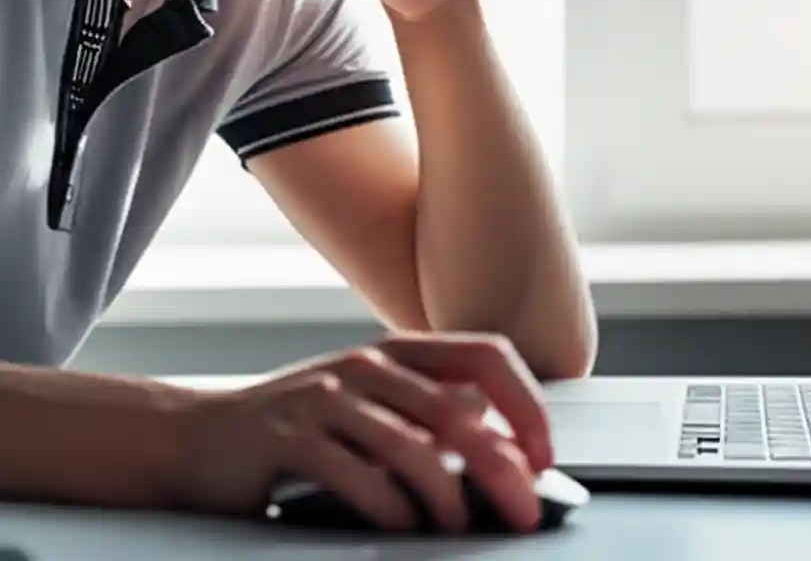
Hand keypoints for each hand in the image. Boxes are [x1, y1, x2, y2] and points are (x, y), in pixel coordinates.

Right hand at [172, 333, 551, 532]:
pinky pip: (358, 477)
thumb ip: (432, 415)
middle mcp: (366, 366)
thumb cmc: (300, 426)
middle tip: (523, 510)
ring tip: (457, 527)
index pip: (486, 356)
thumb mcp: (373, 406)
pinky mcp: (289, 438)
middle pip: (460, 411)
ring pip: (414, 447)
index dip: (526, 404)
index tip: (544, 453)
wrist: (196, 436)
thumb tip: (506, 446)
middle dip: (503, 467)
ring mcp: (326, 398)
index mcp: (397, 352)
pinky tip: (403, 528)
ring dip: (448, 497)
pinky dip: (391, 510)